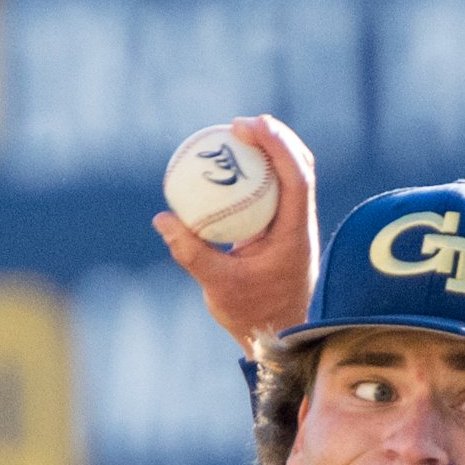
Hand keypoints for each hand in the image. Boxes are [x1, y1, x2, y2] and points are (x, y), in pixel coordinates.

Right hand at [152, 114, 321, 355]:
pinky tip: (229, 170)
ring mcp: (294, 227)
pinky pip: (272, 193)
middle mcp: (301, 225)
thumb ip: (191, 253)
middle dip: (275, 138)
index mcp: (295, 234)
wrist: (275, 339)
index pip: (295, 177)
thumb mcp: (218, 287)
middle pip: (300, 167)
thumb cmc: (252, 315)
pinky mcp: (282, 231)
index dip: (275, 144)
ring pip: (290, 177)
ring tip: (237, 137)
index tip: (245, 126)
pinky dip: (255, 176)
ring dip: (269, 152)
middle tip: (240, 125)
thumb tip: (163, 219)